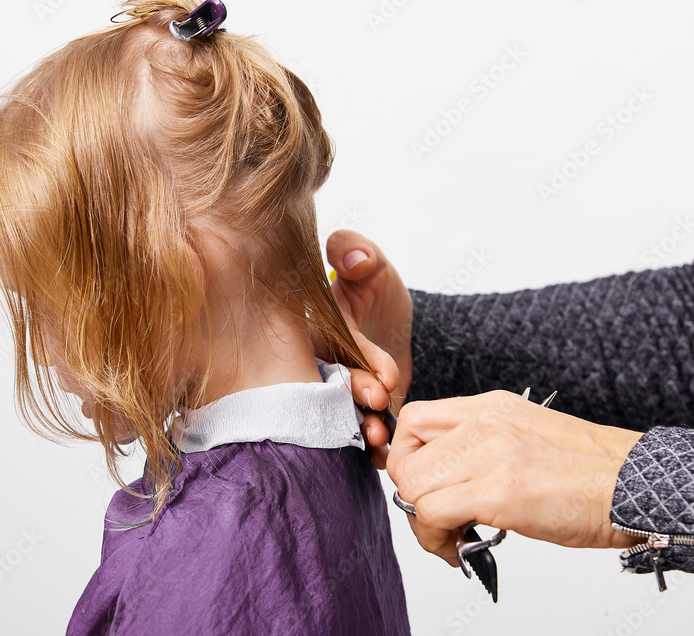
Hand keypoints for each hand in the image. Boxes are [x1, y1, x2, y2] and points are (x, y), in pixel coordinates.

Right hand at [320, 230, 412, 465]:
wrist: (389, 322)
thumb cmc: (371, 287)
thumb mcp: (371, 264)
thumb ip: (358, 252)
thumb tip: (354, 259)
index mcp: (318, 325)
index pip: (335, 344)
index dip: (361, 361)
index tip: (387, 376)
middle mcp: (320, 359)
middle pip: (332, 382)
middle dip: (356, 397)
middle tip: (381, 404)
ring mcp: (333, 387)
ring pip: (340, 410)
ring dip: (360, 426)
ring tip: (382, 438)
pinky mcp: (348, 408)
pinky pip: (354, 429)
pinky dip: (368, 447)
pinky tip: (383, 456)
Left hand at [386, 390, 643, 565]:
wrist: (635, 485)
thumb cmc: (586, 471)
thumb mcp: (523, 434)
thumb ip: (478, 443)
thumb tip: (441, 474)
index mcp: (488, 407)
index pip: (414, 420)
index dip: (405, 458)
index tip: (420, 486)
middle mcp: (483, 422)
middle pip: (404, 455)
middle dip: (410, 495)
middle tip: (436, 519)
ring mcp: (489, 453)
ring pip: (412, 485)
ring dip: (421, 521)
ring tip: (449, 536)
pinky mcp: (499, 490)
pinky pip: (433, 512)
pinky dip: (435, 538)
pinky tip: (458, 547)